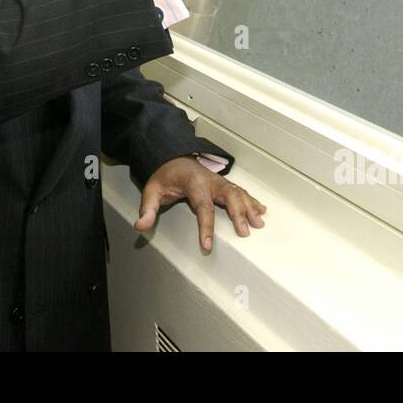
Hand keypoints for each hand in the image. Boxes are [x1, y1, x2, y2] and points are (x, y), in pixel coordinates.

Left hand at [134, 156, 266, 251]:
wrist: (172, 156)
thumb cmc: (164, 175)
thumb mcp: (152, 190)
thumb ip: (147, 208)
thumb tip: (141, 226)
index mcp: (193, 183)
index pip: (203, 207)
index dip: (206, 227)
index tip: (207, 246)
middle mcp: (210, 180)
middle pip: (228, 196)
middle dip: (238, 213)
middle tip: (244, 232)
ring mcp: (219, 181)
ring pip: (238, 192)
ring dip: (249, 207)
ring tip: (259, 223)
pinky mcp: (223, 183)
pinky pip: (240, 191)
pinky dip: (252, 200)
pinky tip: (261, 210)